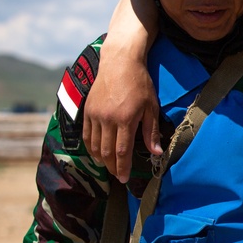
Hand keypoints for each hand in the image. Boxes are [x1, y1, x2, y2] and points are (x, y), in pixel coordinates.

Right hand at [82, 37, 160, 182]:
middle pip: (106, 151)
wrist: (119, 63)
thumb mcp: (151, 107)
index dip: (123, 167)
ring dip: (101, 160)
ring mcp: (94, 115)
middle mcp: (107, 119)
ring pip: (94, 145)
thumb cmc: (140, 83)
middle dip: (112, 167)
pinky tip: (97, 153)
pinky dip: (91, 147)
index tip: (125, 179)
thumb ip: (151, 131)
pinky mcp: (87, 110)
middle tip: (118, 176)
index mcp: (125, 119)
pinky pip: (86, 135)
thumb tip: (157, 153)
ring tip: (109, 167)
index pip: (122, 151)